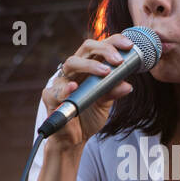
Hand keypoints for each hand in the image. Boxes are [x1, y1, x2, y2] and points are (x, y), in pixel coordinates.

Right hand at [42, 34, 136, 148]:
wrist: (75, 138)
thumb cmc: (88, 115)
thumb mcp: (105, 103)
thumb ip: (114, 92)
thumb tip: (127, 85)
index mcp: (89, 67)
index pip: (100, 47)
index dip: (114, 42)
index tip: (129, 46)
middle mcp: (75, 70)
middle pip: (86, 48)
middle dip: (104, 50)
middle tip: (119, 60)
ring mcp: (61, 81)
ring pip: (72, 63)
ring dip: (89, 66)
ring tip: (105, 72)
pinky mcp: (50, 96)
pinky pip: (56, 90)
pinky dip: (66, 88)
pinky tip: (74, 87)